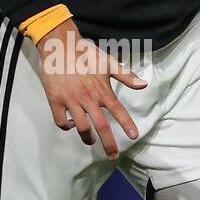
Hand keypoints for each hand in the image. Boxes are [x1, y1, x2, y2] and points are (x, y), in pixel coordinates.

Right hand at [36, 18, 147, 157]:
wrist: (59, 45)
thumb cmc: (85, 53)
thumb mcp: (108, 62)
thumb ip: (125, 75)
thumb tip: (143, 84)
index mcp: (102, 90)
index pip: (118, 110)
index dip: (127, 124)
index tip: (134, 136)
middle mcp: (88, 98)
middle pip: (101, 126)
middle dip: (109, 144)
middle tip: (113, 155)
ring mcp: (71, 100)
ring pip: (81, 128)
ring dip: (87, 138)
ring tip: (91, 141)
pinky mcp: (56, 100)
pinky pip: (61, 121)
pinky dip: (67, 126)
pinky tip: (71, 125)